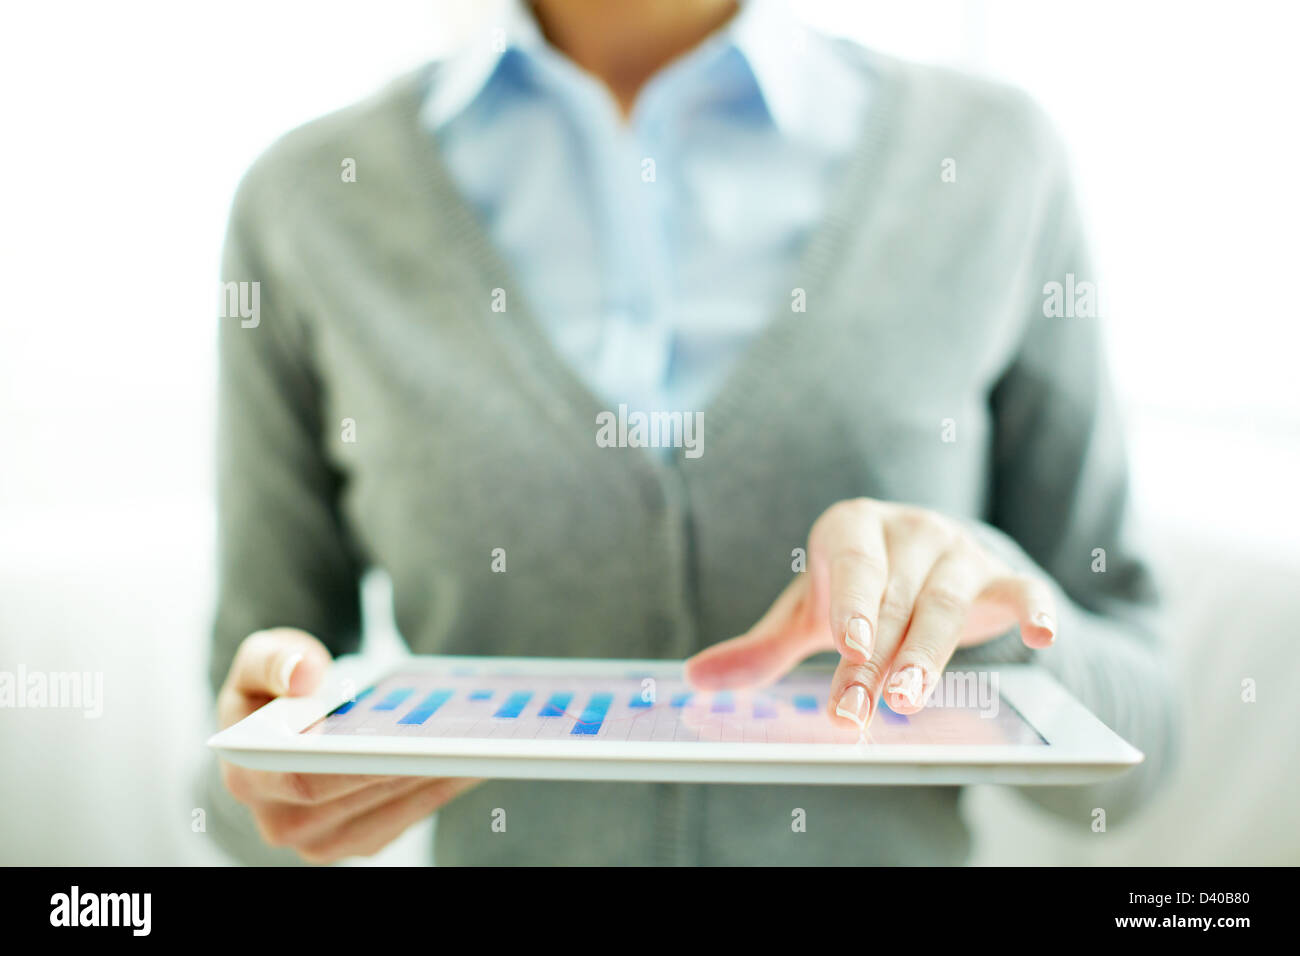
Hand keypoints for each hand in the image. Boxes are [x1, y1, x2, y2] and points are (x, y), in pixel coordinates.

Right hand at [216, 627, 478, 862]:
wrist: (287, 724)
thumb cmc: (272, 690)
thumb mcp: (259, 659)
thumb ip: (271, 661)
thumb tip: (304, 675)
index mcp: (249, 776)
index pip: (305, 780)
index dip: (357, 764)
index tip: (405, 740)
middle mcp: (281, 821)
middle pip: (362, 796)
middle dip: (412, 763)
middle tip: (461, 735)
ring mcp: (324, 839)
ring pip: (393, 809)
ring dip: (437, 775)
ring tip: (478, 740)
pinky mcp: (362, 839)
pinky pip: (408, 817)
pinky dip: (441, 786)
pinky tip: (471, 755)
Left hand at [684, 499, 1056, 731]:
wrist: (922, 559)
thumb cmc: (856, 590)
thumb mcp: (809, 612)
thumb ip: (762, 647)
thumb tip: (695, 678)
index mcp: (853, 527)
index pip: (854, 569)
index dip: (853, 605)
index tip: (847, 645)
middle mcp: (909, 530)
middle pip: (897, 598)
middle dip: (878, 655)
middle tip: (861, 707)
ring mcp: (958, 550)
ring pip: (948, 602)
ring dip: (930, 652)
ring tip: (908, 698)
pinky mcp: (1001, 574)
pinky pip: (1023, 588)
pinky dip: (1035, 609)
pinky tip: (1044, 636)